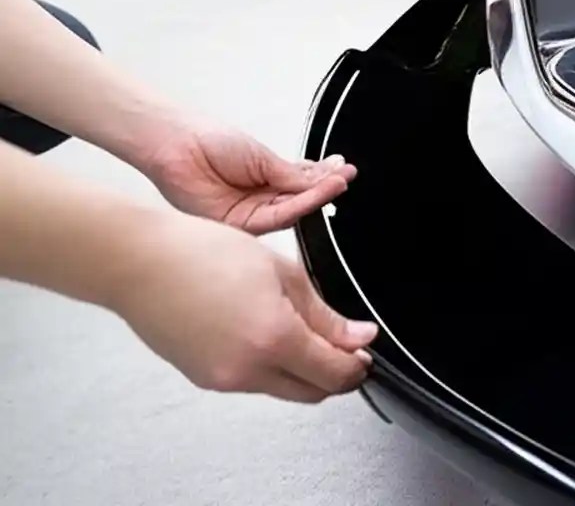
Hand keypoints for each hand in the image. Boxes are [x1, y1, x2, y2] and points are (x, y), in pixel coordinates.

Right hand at [111, 211, 377, 402]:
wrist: (139, 263)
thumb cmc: (200, 253)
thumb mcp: (281, 272)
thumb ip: (323, 313)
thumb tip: (357, 336)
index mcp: (274, 338)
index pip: (335, 373)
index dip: (357, 366)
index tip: (364, 352)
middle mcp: (248, 369)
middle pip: (312, 392)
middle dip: (335, 375)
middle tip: (343, 348)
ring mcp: (224, 379)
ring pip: (283, 389)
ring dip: (301, 370)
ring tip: (297, 328)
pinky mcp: (205, 379)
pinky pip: (252, 382)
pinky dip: (269, 366)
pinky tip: (263, 333)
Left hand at [142, 123, 355, 234]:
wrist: (178, 145)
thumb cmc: (211, 142)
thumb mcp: (262, 156)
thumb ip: (292, 173)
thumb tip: (322, 177)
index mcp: (267, 178)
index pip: (302, 183)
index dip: (323, 178)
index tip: (344, 170)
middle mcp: (261, 198)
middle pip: (299, 200)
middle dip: (324, 189)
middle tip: (345, 177)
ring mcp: (250, 213)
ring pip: (290, 212)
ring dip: (314, 198)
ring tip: (336, 184)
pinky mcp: (239, 226)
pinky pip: (273, 220)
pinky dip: (295, 208)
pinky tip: (311, 196)